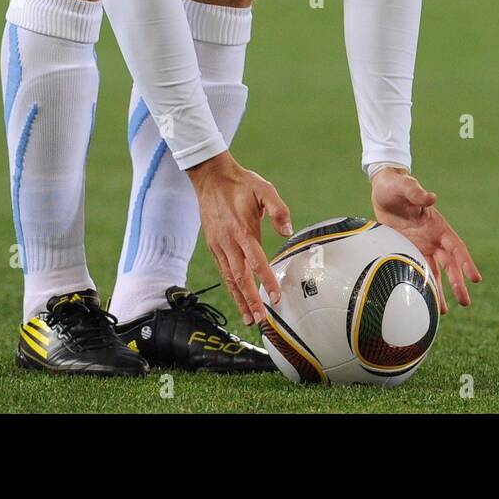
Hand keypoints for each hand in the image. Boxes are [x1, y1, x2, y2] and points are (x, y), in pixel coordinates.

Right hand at [187, 151, 292, 326]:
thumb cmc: (241, 183)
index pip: (256, 261)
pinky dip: (230, 287)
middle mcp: (228, 242)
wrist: (211, 178)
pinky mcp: (213, 246)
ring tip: (249, 318)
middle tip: (260, 320)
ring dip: (239, 299)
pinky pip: (223, 271)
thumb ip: (278, 210)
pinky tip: (237, 297)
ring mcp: (219, 246)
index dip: (266, 281)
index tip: (274, 297)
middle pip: (240, 277)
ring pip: (229, 278)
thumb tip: (287, 231)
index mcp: (242, 230)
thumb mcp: (264, 189)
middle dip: (250, 300)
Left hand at [370, 167, 480, 312]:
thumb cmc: (396, 185)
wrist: (383, 189)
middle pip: (449, 265)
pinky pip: (417, 271)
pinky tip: (423, 301)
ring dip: (440, 291)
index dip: (466, 262)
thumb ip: (417, 193)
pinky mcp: (408, 250)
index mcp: (437, 225)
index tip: (475, 278)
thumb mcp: (405, 186)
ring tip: (444, 313)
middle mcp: (433, 238)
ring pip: (435, 272)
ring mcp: (422, 246)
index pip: (456, 247)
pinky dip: (422, 285)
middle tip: (466, 303)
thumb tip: (431, 198)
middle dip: (458, 283)